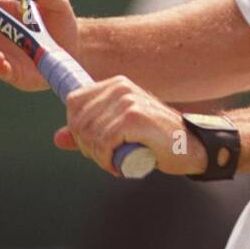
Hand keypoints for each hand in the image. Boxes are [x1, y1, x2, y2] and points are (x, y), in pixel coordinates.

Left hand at [55, 75, 207, 176]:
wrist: (192, 147)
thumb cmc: (156, 140)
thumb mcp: (119, 132)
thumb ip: (89, 132)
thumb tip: (58, 138)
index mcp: (115, 85)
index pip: (74, 102)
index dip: (77, 128)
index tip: (94, 145)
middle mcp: (121, 88)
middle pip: (79, 121)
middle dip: (88, 147)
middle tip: (107, 157)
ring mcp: (128, 101)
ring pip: (90, 134)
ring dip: (99, 156)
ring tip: (117, 160)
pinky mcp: (134, 118)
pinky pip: (104, 143)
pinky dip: (108, 160)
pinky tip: (121, 163)